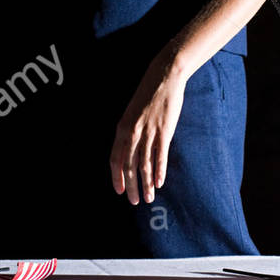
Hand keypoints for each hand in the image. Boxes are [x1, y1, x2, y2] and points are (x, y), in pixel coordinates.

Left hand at [110, 50, 188, 204]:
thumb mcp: (132, 113)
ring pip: (144, 165)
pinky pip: (160, 156)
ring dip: (145, 184)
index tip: (119, 191)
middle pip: (129, 166)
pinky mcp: (164, 132)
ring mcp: (148, 133)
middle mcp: (132, 132)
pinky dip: (159, 172)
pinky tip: (159, 183)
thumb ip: (130, 131)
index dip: (116, 177)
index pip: (115, 159)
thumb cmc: (149, 95)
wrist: (164, 77)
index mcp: (122, 128)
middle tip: (134, 201)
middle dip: (131, 186)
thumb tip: (130, 149)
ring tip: (148, 198)